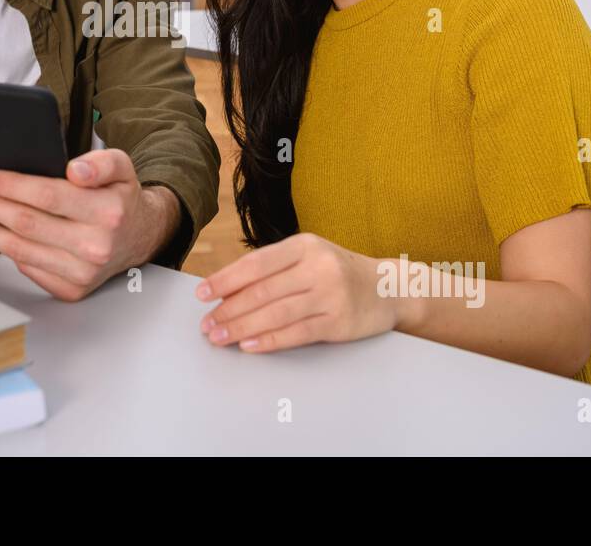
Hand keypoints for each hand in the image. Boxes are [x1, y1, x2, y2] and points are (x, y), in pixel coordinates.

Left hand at [0, 148, 177, 301]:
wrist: (138, 237)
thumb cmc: (120, 199)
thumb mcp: (121, 167)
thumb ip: (100, 162)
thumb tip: (75, 170)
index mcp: (108, 212)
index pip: (49, 196)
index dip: (14, 186)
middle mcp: (96, 246)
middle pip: (28, 224)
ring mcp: (83, 272)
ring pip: (21, 250)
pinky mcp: (71, 289)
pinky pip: (28, 269)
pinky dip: (6, 251)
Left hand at [195, 233, 400, 352]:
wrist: (388, 288)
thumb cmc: (337, 271)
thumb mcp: (309, 256)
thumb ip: (274, 269)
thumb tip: (226, 290)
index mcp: (303, 245)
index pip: (255, 264)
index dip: (225, 280)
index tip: (202, 293)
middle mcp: (317, 266)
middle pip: (262, 291)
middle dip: (228, 309)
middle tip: (206, 323)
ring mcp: (330, 294)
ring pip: (275, 313)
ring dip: (241, 327)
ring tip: (219, 336)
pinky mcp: (338, 322)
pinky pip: (296, 333)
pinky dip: (268, 340)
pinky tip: (249, 345)